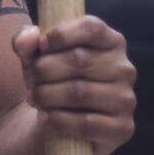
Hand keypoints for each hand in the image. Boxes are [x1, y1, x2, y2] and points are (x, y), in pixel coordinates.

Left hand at [13, 17, 136, 154]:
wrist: (60, 117)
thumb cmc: (51, 74)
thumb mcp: (34, 52)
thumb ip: (26, 40)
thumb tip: (28, 39)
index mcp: (110, 40)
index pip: (91, 28)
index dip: (61, 34)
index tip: (41, 45)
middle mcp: (124, 68)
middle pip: (79, 59)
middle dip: (44, 69)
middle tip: (29, 79)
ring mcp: (126, 98)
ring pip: (79, 92)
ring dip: (46, 95)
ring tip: (33, 97)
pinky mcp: (122, 127)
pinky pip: (87, 123)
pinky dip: (59, 120)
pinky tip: (45, 116)